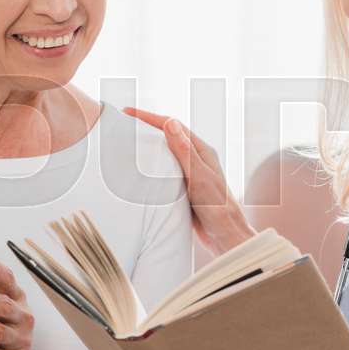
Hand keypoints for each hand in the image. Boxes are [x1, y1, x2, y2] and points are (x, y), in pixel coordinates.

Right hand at [122, 107, 255, 255]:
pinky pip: (164, 171)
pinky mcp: (185, 189)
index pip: (172, 126)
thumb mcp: (199, 178)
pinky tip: (139, 172)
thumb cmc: (218, 209)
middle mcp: (197, 159)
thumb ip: (185, 152)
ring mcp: (191, 174)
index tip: (127, 112)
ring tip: (126, 142)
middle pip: (168, 136)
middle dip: (146, 127)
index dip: (149, 117)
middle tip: (122, 124)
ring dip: (147, 146)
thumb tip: (171, 123)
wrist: (226, 237)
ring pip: (165, 154)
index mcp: (202, 151)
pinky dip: (150, 166)